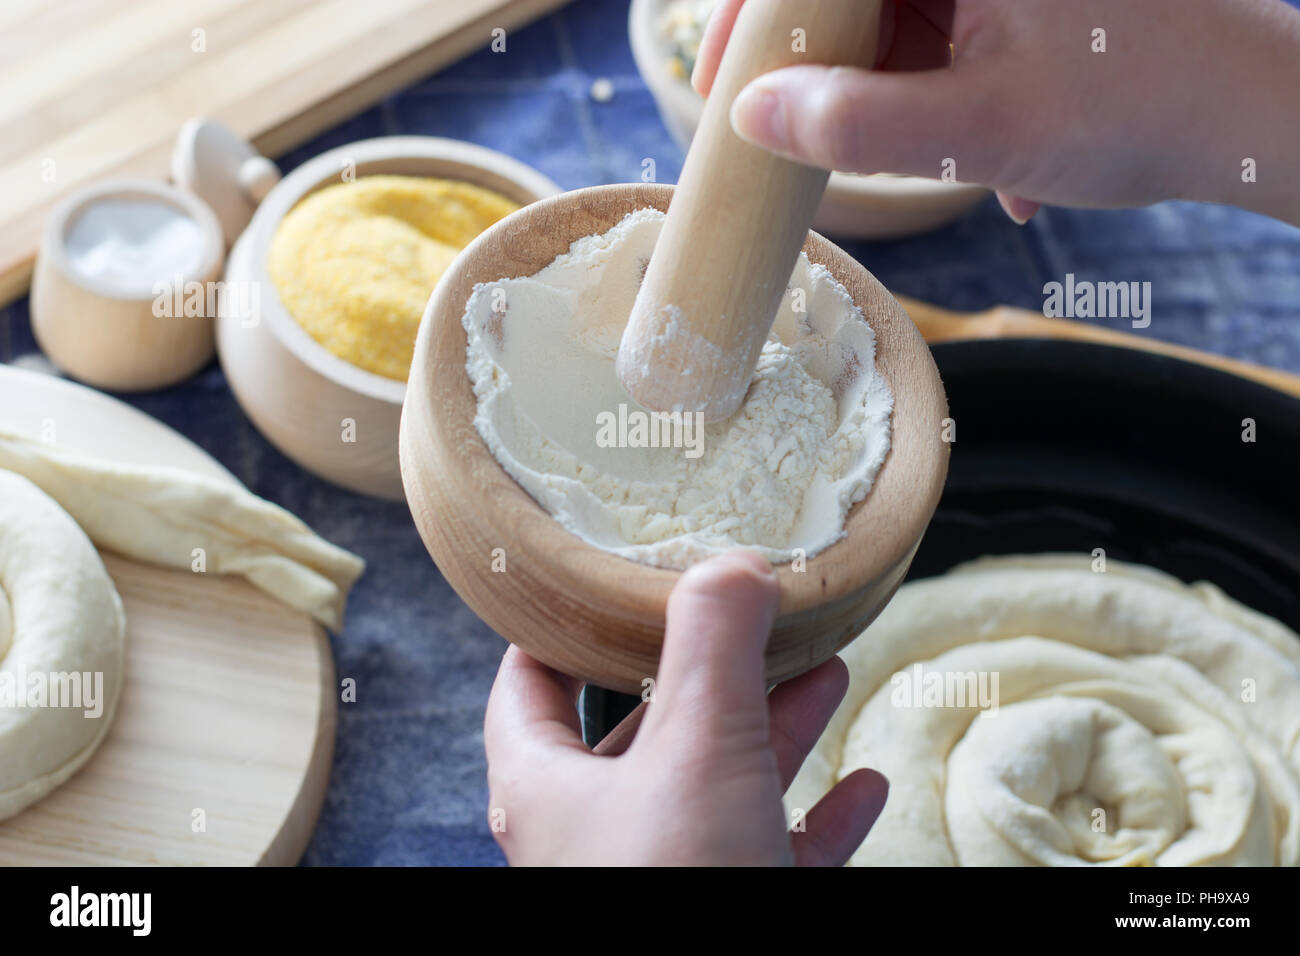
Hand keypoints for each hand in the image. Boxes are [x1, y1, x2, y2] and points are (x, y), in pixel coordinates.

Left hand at [483, 550, 886, 865]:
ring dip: (775, 727)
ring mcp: (664, 874)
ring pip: (717, 783)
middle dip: (707, 668)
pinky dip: (817, 818)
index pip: (528, 681)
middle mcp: (597, 832)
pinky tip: (862, 789)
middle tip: (748, 615)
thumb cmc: (681, 886)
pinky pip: (771, 852)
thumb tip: (733, 561)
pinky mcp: (727, 905)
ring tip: (825, 670)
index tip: (608, 573)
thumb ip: (713, 644)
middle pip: (645, 726)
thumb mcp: (698, 747)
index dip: (562, 622)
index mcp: (547, 786)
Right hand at [695, 0, 1299, 225]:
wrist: (1252, 115)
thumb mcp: (981, 130)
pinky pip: (941, 33)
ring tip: (908, 161)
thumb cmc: (1140, 105)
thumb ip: (858, 126)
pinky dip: (936, 94)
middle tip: (782, 137)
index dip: (751, 18)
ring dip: (882, 93)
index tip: (720, 85)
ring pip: (893, 16)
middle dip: (814, 66)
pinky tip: (972, 154)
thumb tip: (755, 115)